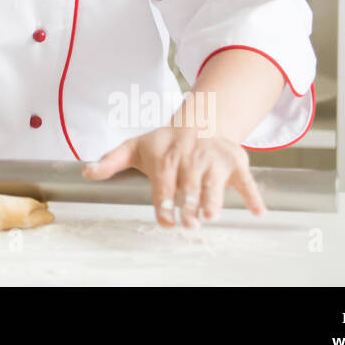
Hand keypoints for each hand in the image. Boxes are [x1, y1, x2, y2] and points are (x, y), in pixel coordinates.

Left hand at [81, 126, 265, 228]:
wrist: (200, 120)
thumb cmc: (165, 143)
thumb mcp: (136, 147)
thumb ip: (111, 161)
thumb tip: (85, 172)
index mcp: (166, 158)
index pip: (164, 183)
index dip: (164, 202)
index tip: (166, 219)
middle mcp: (190, 159)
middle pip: (190, 185)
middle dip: (189, 205)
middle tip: (189, 224)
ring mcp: (214, 160)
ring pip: (215, 182)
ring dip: (215, 198)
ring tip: (211, 215)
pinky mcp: (234, 163)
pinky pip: (246, 180)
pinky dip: (254, 195)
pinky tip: (259, 212)